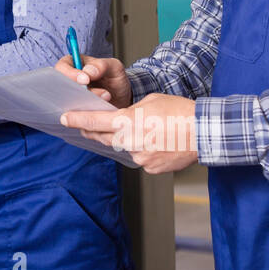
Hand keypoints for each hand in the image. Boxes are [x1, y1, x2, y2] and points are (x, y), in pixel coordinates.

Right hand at [53, 54, 132, 108]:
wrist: (122, 100)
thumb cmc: (115, 80)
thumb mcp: (114, 67)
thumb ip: (102, 65)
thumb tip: (88, 71)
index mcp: (74, 64)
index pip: (62, 67)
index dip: (70, 73)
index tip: (85, 80)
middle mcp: (68, 81)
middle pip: (61, 86)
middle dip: (79, 90)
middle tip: (97, 93)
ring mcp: (70, 97)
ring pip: (68, 101)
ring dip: (86, 102)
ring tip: (106, 98)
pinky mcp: (75, 112)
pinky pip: (74, 115)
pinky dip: (86, 113)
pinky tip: (100, 108)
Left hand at [61, 92, 197, 173]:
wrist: (204, 132)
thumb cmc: (180, 112)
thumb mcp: (150, 102)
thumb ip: (132, 112)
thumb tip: (125, 120)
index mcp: (127, 122)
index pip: (94, 122)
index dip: (77, 120)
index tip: (64, 118)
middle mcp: (130, 141)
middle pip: (104, 138)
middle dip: (94, 132)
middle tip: (86, 127)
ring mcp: (140, 157)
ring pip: (124, 148)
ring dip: (127, 140)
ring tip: (146, 131)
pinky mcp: (150, 167)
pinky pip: (140, 158)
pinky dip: (144, 150)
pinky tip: (157, 142)